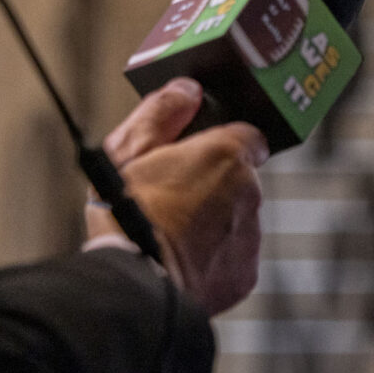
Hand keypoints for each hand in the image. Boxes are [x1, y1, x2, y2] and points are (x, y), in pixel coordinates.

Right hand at [86, 79, 269, 314]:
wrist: (129, 281)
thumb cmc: (123, 213)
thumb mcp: (127, 150)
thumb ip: (162, 113)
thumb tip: (188, 91)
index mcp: (226, 156)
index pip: (247, 137)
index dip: (221, 147)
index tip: (198, 158)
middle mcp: (249, 192)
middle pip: (241, 182)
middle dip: (214, 187)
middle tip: (172, 201)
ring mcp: (250, 236)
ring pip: (238, 221)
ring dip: (214, 224)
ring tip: (171, 234)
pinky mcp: (244, 273)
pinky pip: (233, 259)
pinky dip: (214, 259)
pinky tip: (180, 261)